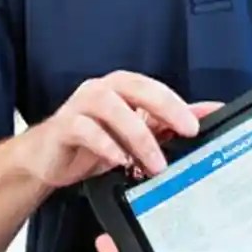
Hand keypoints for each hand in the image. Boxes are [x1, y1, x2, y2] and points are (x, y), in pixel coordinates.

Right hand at [17, 70, 218, 190]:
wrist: (47, 159)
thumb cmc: (93, 142)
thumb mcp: (134, 135)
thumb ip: (165, 124)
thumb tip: (204, 114)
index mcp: (122, 88)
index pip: (154, 88)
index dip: (178, 104)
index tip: (198, 125)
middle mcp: (102, 90)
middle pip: (136, 88)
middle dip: (165, 108)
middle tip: (186, 132)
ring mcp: (80, 105)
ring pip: (111, 107)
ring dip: (137, 134)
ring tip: (154, 163)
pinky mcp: (64, 126)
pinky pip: (84, 128)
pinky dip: (105, 144)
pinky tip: (120, 161)